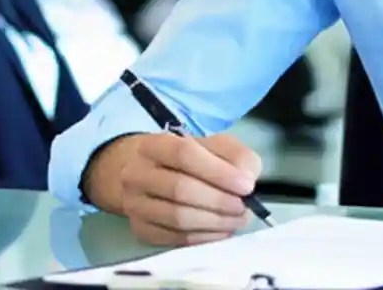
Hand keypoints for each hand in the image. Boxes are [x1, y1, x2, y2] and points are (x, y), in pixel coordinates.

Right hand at [89, 133, 262, 245]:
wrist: (144, 175)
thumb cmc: (184, 159)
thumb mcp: (211, 145)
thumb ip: (234, 155)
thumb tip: (247, 179)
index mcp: (154, 145)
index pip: (185, 155)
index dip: (219, 172)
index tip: (246, 185)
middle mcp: (136, 174)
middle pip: (181, 189)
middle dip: (220, 201)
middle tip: (244, 207)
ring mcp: (134, 205)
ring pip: (178, 218)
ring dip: (215, 222)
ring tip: (237, 220)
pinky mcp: (140, 230)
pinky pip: (175, 238)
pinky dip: (204, 237)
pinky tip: (221, 230)